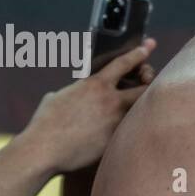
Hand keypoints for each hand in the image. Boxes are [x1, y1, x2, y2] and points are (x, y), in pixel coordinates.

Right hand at [18, 39, 156, 173]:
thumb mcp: (57, 98)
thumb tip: (75, 94)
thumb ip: (74, 92)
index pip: (123, 63)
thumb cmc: (45, 123)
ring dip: (144, 108)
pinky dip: (132, 130)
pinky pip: (132, 132)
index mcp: (94, 85)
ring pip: (142, 111)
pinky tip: (131, 134)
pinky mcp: (117, 140)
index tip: (149, 46)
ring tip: (142, 108)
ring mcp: (116, 121)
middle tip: (147, 82)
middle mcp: (110, 100)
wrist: (44, 149)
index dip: (138, 53)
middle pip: (144, 87)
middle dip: (149, 82)